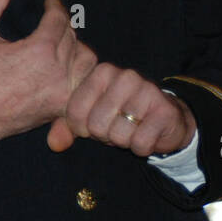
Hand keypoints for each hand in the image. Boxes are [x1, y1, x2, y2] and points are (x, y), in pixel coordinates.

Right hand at [0, 0, 94, 146]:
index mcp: (39, 50)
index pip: (59, 19)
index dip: (55, 6)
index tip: (51, 1)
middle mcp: (58, 70)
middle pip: (73, 37)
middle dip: (62, 25)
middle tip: (52, 21)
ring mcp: (64, 91)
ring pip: (87, 59)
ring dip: (76, 48)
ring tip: (62, 43)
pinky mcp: (64, 106)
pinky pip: (85, 83)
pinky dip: (81, 72)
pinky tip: (68, 67)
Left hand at [49, 63, 196, 155]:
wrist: (167, 119)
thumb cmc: (121, 115)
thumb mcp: (90, 116)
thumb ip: (67, 127)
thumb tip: (54, 144)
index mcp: (102, 73)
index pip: (75, 111)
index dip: (81, 128)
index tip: (93, 126)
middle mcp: (125, 77)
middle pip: (96, 125)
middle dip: (104, 136)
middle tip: (117, 128)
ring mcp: (148, 91)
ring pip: (118, 135)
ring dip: (124, 141)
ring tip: (132, 130)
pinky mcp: (165, 111)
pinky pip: (140, 143)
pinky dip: (141, 147)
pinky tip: (147, 136)